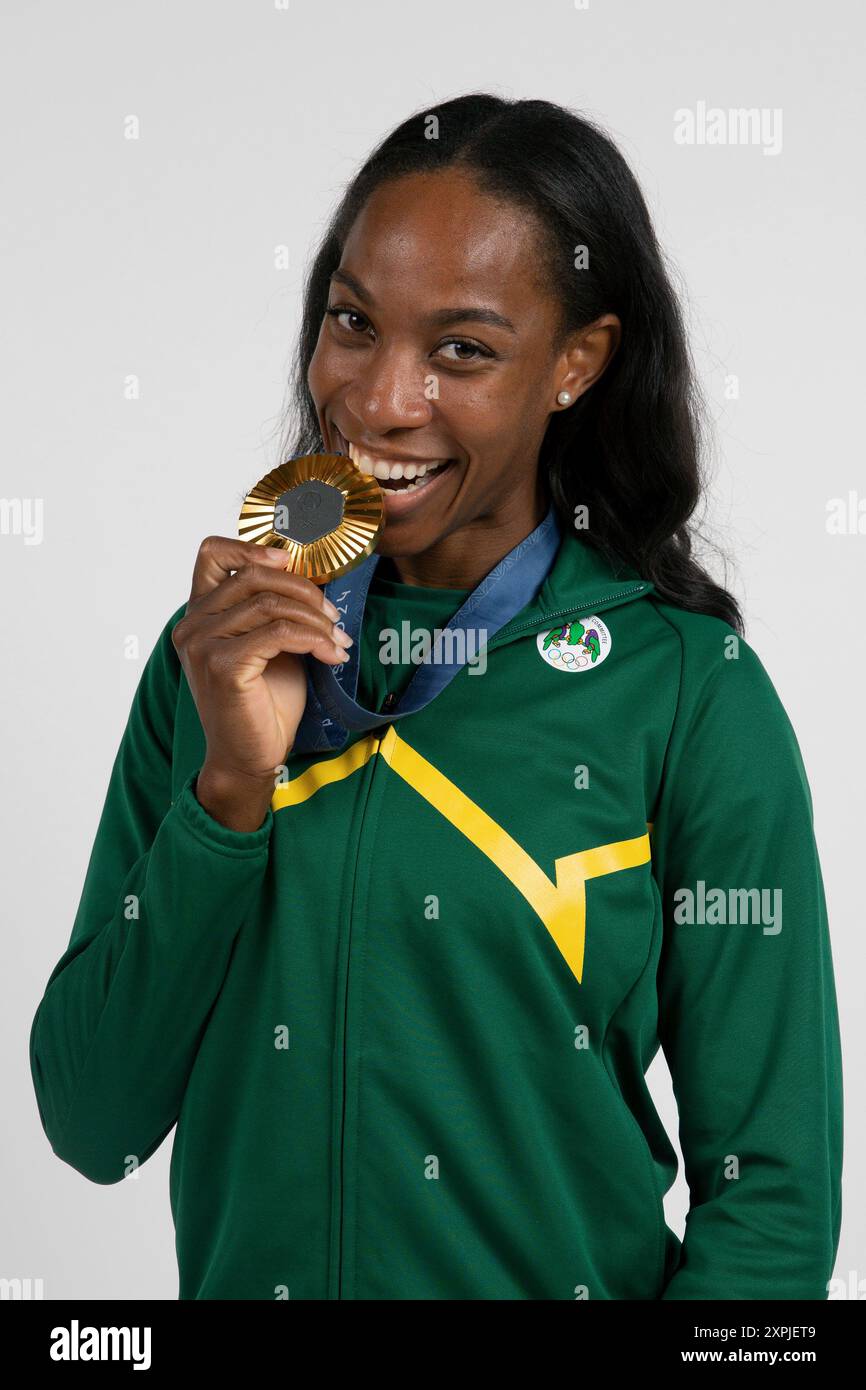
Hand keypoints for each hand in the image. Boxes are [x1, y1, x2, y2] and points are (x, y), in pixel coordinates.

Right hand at [171, 536, 352, 825]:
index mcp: (199, 613)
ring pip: (270, 604)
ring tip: (337, 639)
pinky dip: (312, 639)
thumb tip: (311, 576)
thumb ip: (275, 609)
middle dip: (304, 591)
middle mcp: (192, 624)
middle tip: (334, 615)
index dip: (253, 548)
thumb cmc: (263, 703)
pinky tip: (331, 655)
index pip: (211, 553)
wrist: (251, 756)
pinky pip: (277, 633)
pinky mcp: (222, 665)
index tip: (291, 565)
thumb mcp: (270, 644)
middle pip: (254, 576)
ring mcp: (202, 644)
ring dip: (314, 619)